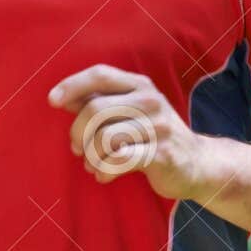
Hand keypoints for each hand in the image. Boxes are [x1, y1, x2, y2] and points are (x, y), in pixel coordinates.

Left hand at [48, 65, 218, 200]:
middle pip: (95, 109)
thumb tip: (61, 98)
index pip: (100, 75)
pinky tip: (103, 176)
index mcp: (140, 85)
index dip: (72, 85)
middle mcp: (151, 101)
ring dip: (90, 156)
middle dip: (77, 132)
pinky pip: (118, 160)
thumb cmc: (152, 135)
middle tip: (77, 148)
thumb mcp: (128, 111)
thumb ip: (98, 102)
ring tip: (92, 165)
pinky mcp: (162, 154)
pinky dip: (103, 171)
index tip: (53, 102)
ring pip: (103, 138)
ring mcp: (159, 127)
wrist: (197, 163)